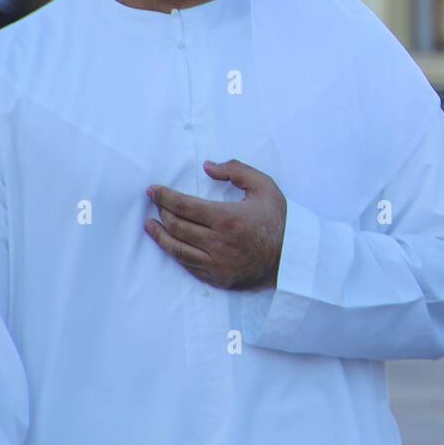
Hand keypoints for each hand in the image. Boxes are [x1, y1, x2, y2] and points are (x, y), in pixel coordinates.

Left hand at [144, 159, 286, 290]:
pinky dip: (176, 254)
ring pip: (177, 249)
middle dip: (162, 212)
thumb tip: (208, 166)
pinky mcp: (218, 278)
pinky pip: (189, 266)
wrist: (293, 258)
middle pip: (177, 226)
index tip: (152, 190)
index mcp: (227, 218)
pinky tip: (170, 245)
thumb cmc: (278, 220)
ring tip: (150, 225)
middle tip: (157, 204)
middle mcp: (218, 243)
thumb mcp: (264, 186)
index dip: (164, 197)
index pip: (184, 206)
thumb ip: (236, 170)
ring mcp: (217, 264)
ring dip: (160, 236)